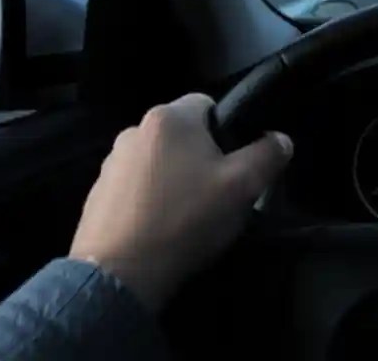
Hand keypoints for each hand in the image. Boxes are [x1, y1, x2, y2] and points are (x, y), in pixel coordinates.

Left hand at [69, 93, 292, 309]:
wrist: (120, 273)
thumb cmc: (185, 220)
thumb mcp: (242, 188)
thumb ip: (267, 156)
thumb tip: (281, 139)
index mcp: (169, 117)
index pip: (208, 104)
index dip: (228, 131)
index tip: (235, 165)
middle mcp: (134, 129)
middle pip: (182, 135)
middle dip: (201, 158)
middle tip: (216, 194)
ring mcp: (111, 162)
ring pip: (159, 161)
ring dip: (174, 179)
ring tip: (185, 217)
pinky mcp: (97, 192)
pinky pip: (135, 186)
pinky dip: (149, 200)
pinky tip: (158, 229)